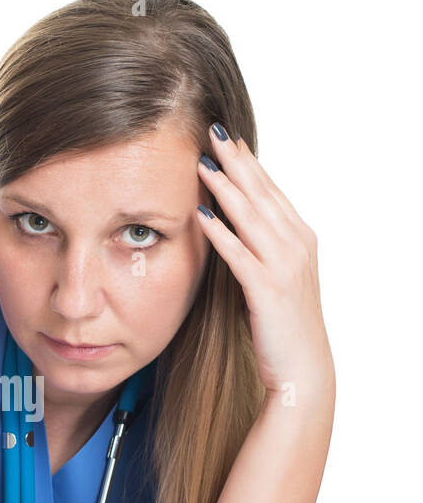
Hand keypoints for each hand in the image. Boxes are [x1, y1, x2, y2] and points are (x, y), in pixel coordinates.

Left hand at [196, 125, 335, 408]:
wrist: (302, 371)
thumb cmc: (282, 328)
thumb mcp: (274, 278)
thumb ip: (258, 249)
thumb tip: (230, 225)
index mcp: (300, 239)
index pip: (271, 191)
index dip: (249, 163)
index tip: (227, 138)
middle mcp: (297, 246)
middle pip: (262, 194)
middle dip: (237, 162)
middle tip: (212, 131)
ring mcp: (285, 267)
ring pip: (251, 217)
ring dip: (226, 188)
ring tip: (203, 162)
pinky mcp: (267, 290)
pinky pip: (239, 255)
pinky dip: (220, 233)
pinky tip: (200, 215)